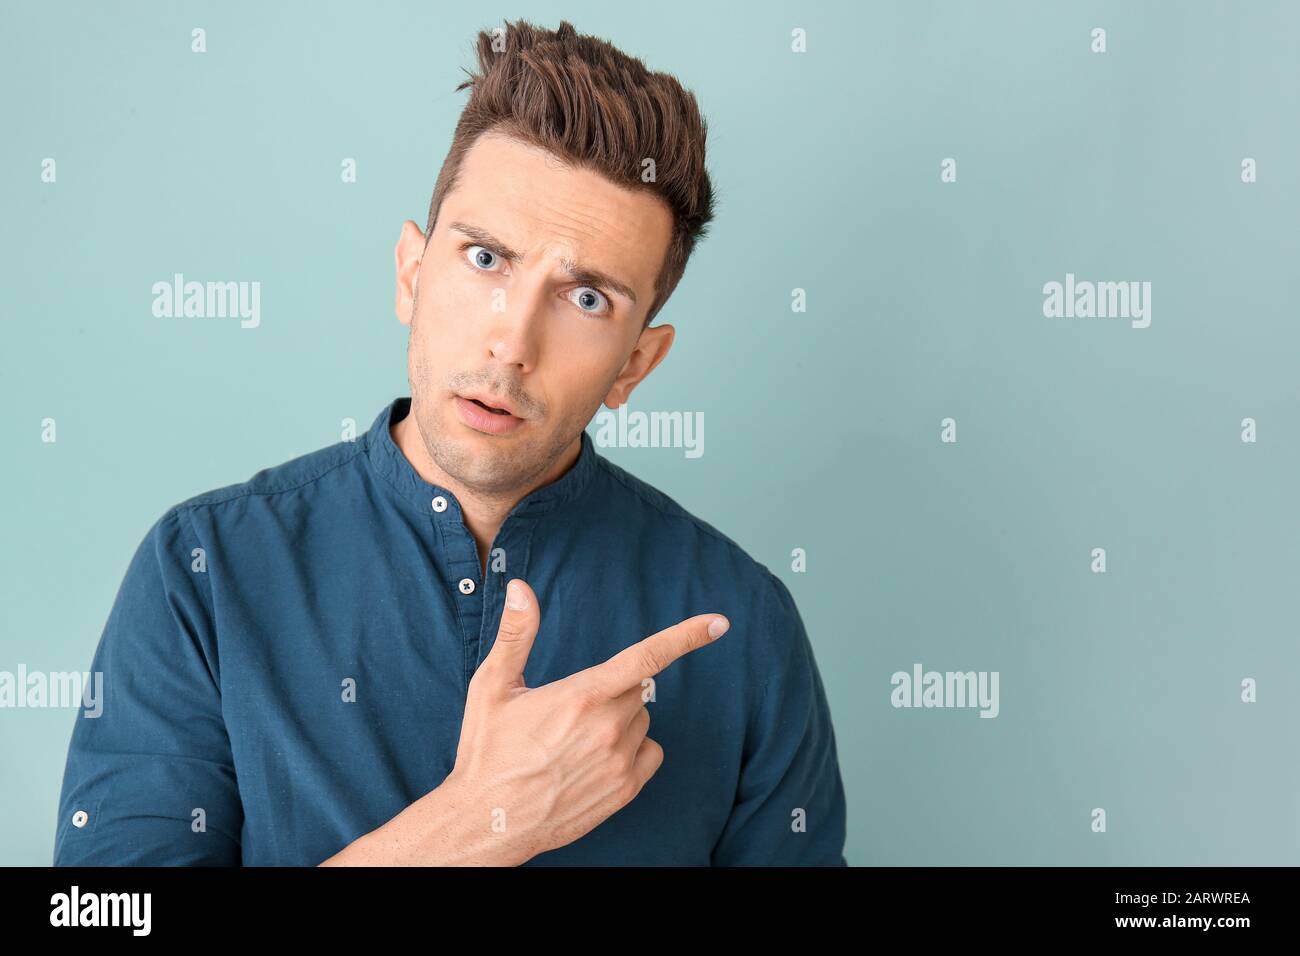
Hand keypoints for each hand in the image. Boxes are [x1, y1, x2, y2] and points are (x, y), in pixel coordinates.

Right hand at [445, 577, 728, 864]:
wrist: (489, 820)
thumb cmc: (488, 751)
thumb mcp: (493, 686)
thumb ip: (516, 634)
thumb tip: (521, 588)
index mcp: (581, 696)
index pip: (646, 657)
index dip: (686, 637)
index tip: (718, 622)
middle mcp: (607, 727)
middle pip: (636, 688)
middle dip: (611, 690)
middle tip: (569, 711)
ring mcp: (619, 761)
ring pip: (641, 719)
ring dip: (619, 720)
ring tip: (574, 740)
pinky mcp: (625, 790)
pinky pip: (650, 751)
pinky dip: (633, 749)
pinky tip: (596, 758)